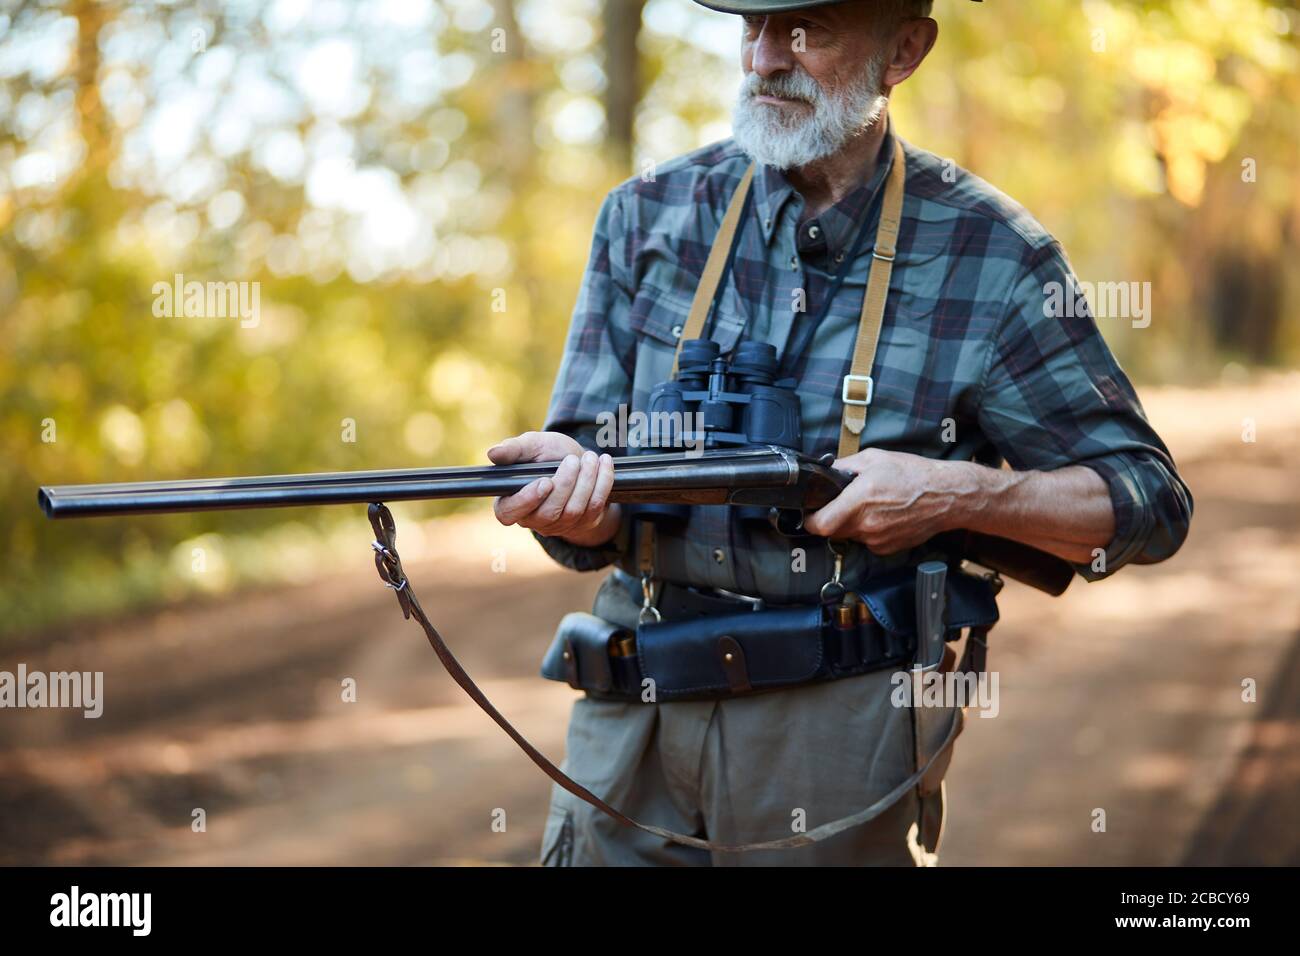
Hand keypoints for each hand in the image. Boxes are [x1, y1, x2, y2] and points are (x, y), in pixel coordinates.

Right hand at [487, 431, 619, 545]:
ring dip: (586, 481)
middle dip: (565, 484)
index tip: (545, 482)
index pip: (509, 513)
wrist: (579, 461)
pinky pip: (594, 507)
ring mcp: (559, 525)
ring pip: (573, 511)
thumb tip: (493, 453)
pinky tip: (604, 463)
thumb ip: (514, 449)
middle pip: (548, 513)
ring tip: (590, 457)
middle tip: (573, 460)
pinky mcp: (583, 522)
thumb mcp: (532, 445)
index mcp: (511, 501)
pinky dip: (602, 483)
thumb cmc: (548, 454)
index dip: (526, 500)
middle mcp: (533, 519)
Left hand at [802, 448, 975, 553]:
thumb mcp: (874, 458)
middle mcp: (866, 524)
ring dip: (850, 523)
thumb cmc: (913, 474)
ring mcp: (877, 539)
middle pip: (832, 531)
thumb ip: (844, 466)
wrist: (946, 496)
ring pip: (849, 536)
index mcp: (859, 500)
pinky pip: (866, 541)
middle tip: (841, 503)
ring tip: (869, 505)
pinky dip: (867, 531)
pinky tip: (882, 515)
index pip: (820, 525)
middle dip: (831, 518)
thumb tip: (825, 472)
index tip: (809, 513)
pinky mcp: (887, 548)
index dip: (810, 520)